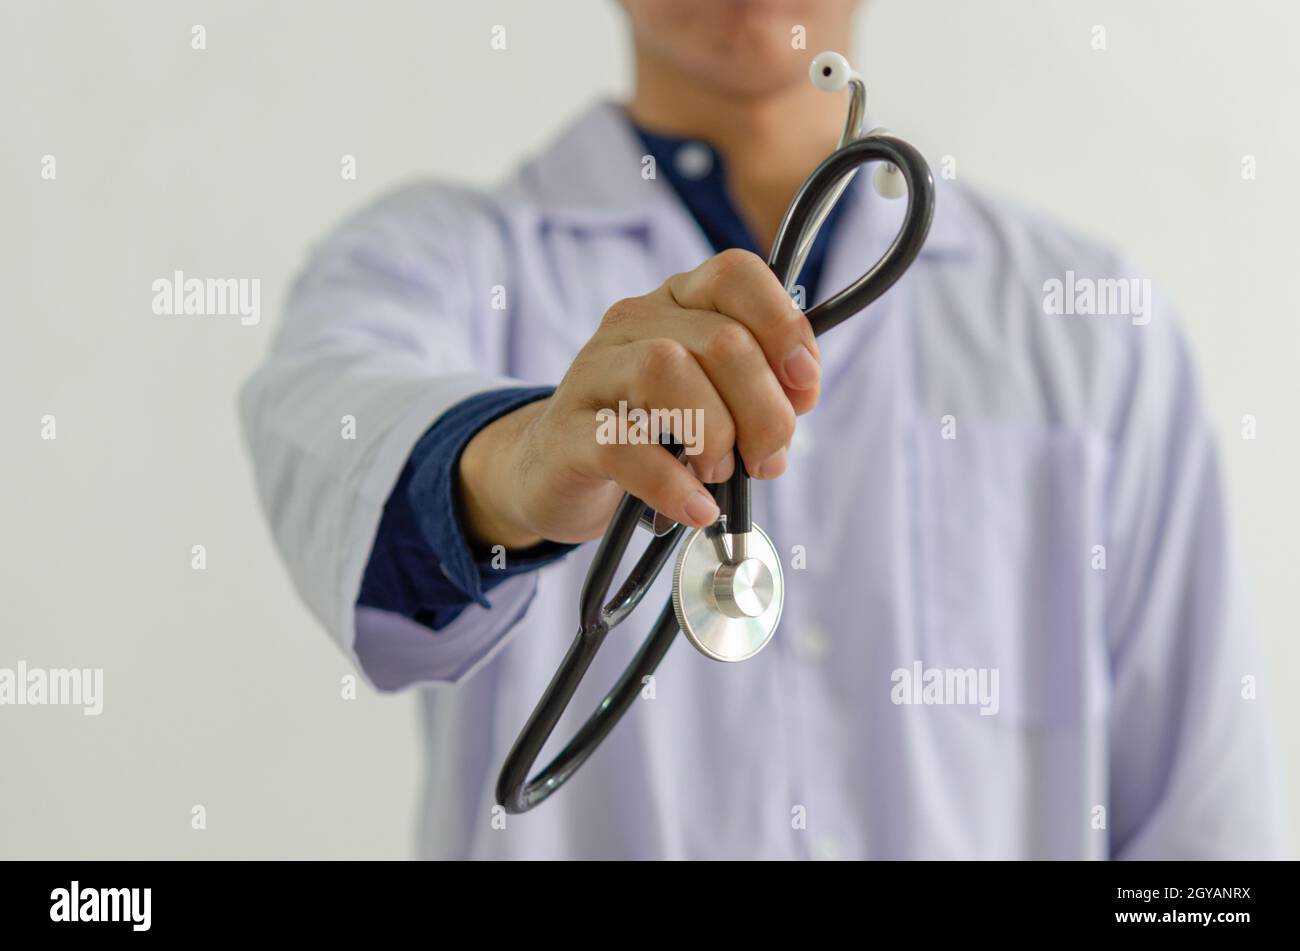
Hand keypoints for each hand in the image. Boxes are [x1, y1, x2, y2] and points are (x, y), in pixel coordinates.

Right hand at [457, 249, 821, 548]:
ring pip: (667, 370)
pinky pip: (622, 446)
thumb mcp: (712, 400)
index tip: (803, 387)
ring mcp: (594, 372)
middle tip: (764, 459)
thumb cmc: (648, 432)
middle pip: (721, 340)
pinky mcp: (567, 432)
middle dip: (764, 410)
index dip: (784, 328)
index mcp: (677, 301)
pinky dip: (671, 484)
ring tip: (717, 473)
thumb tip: (795, 406)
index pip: (736, 274)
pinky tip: (694, 507)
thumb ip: (758, 394)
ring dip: (715, 433)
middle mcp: (634, 323)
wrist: (553, 471)